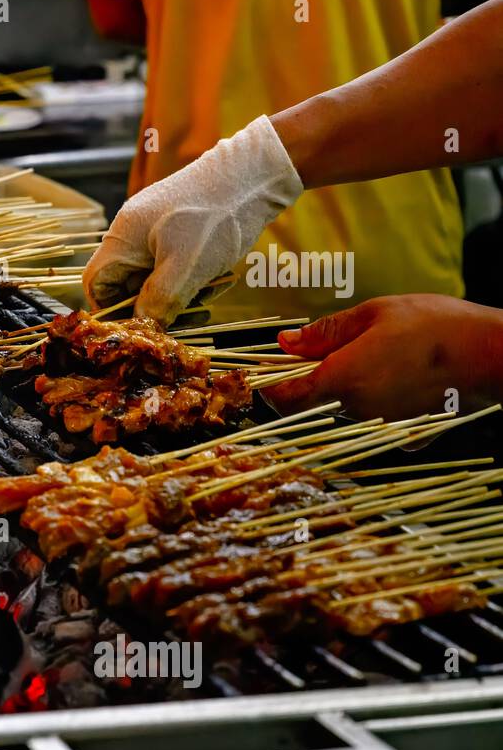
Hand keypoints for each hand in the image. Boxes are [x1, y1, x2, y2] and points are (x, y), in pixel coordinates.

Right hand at [83, 115, 302, 324]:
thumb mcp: (186, 267)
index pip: (96, 284)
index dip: (112, 310)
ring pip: (156, 278)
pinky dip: (194, 277)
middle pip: (129, 284)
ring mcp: (156, 231)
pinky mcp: (180, 231)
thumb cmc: (215, 216)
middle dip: (156, 304)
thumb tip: (144, 327)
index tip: (141, 326)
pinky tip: (219, 275)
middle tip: (187, 315)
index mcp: (122, 238)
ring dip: (181, 293)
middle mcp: (133, 234)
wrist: (256, 173)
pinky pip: (177, 266)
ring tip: (209, 290)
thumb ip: (159, 301)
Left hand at [266, 295, 502, 419]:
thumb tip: (285, 344)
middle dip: (309, 383)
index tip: (269, 374)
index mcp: (341, 380)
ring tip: (372, 357)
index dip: (270, 388)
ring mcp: (380, 425)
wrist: (491, 354)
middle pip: (312, 405)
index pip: (285, 399)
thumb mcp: (372, 315)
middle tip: (323, 354)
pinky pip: (375, 418)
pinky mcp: (404, 434)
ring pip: (343, 410)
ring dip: (343, 389)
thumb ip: (324, 333)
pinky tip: (398, 376)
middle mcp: (356, 410)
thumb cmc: (433, 326)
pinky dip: (376, 400)